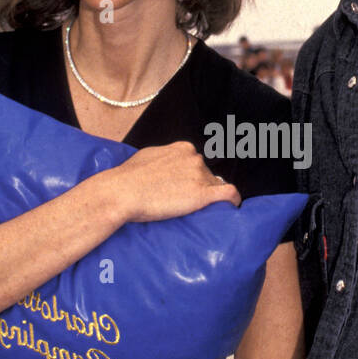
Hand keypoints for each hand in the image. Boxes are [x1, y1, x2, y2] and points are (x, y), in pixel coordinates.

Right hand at [110, 140, 240, 222]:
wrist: (123, 192)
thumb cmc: (128, 178)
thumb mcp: (147, 157)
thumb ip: (163, 158)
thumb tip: (164, 164)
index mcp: (182, 148)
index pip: (196, 162)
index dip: (193, 176)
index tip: (187, 187)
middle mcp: (194, 158)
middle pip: (206, 174)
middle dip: (199, 187)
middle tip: (186, 202)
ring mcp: (199, 175)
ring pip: (215, 185)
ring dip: (210, 196)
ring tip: (199, 210)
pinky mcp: (202, 194)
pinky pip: (229, 194)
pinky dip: (233, 199)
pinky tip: (232, 207)